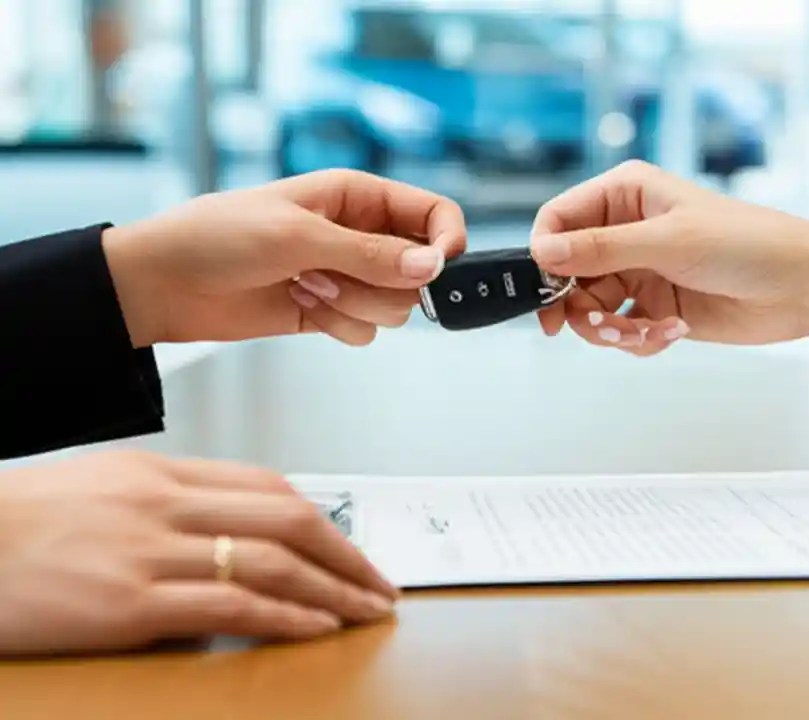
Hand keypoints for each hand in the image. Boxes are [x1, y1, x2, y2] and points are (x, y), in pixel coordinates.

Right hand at [0, 451, 397, 655]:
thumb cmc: (24, 522)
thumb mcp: (105, 488)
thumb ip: (172, 504)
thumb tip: (234, 536)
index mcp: (161, 472)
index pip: (268, 487)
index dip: (324, 520)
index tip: (352, 546)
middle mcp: (165, 505)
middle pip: (286, 519)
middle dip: (347, 553)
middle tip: (380, 582)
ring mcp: (149, 553)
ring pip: (271, 563)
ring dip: (332, 589)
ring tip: (365, 610)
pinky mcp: (130, 606)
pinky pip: (231, 607)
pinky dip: (285, 617)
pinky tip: (317, 627)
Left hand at [103, 169, 465, 347]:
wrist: (164, 284)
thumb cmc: (216, 237)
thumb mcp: (298, 235)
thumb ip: (370, 253)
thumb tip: (430, 265)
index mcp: (359, 196)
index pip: (433, 213)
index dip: (446, 240)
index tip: (438, 268)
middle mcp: (360, 234)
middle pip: (420, 269)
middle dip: (383, 281)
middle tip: (335, 272)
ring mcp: (347, 275)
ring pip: (396, 306)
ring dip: (354, 305)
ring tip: (306, 286)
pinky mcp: (331, 312)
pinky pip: (368, 330)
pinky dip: (338, 326)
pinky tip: (299, 304)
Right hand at [529, 161, 808, 356]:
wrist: (803, 286)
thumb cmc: (748, 243)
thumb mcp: (668, 241)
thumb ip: (601, 249)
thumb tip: (544, 252)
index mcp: (626, 195)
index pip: (559, 219)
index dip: (546, 255)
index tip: (548, 289)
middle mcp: (628, 231)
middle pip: (569, 273)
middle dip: (579, 306)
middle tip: (599, 326)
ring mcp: (642, 271)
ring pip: (593, 309)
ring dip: (610, 329)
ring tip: (640, 333)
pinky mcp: (658, 307)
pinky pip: (623, 330)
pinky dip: (639, 339)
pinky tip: (673, 331)